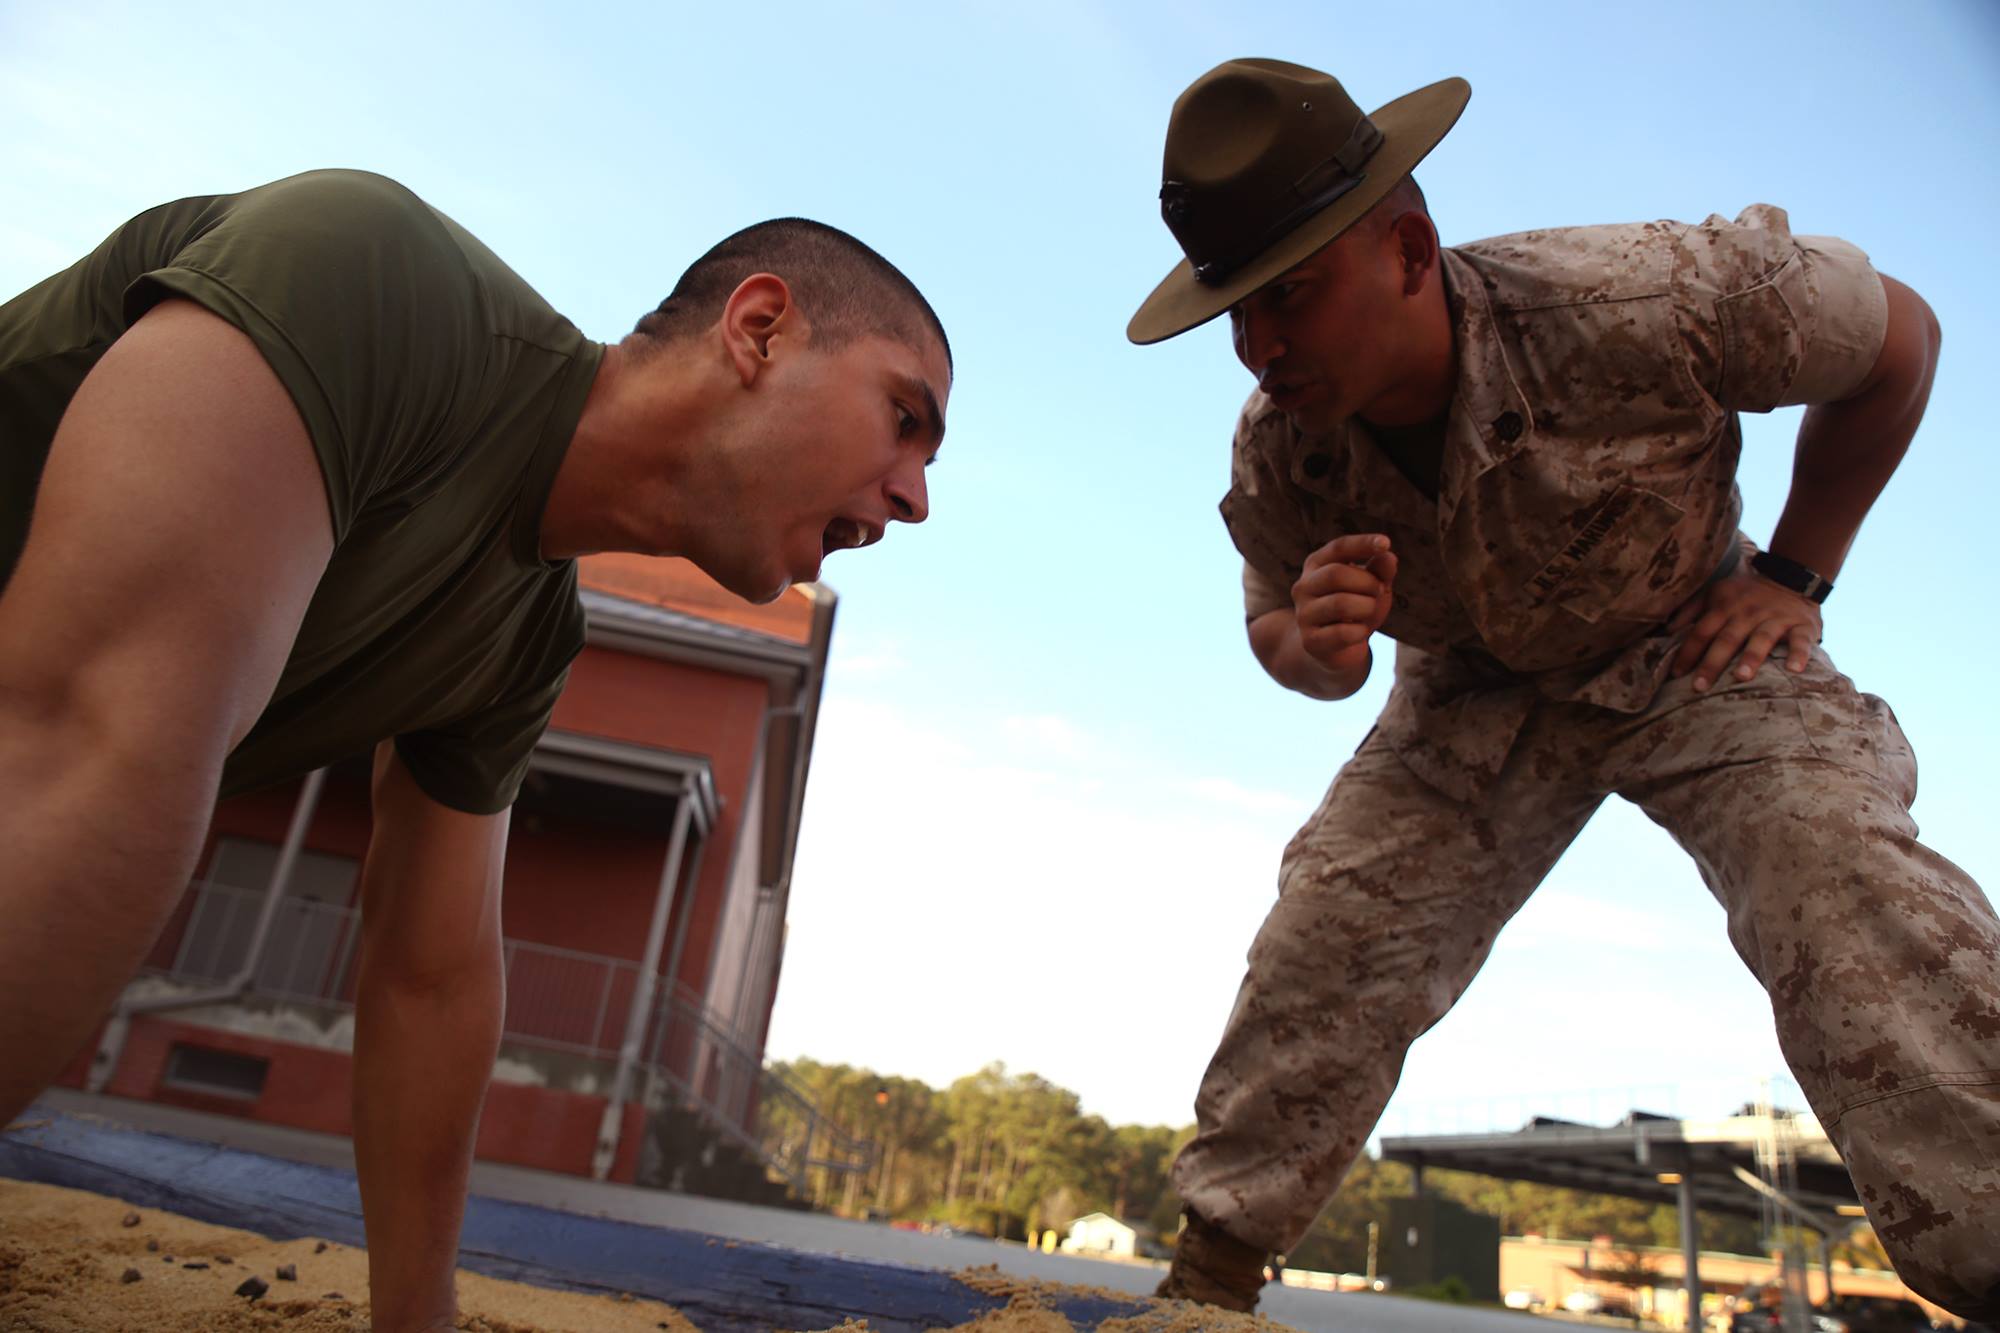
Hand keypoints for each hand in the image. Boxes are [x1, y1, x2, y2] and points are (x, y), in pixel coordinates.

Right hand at [1293, 534, 1396, 671]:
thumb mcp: (1373, 586)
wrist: (1337, 649)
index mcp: (1316, 565)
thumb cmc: (1356, 609)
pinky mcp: (1310, 641)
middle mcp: (1303, 586)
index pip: (1338, 547)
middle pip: (1336, 574)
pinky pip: (1342, 632)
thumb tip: (1388, 557)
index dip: (1362, 543)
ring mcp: (1304, 615)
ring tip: (1369, 612)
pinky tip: (1359, 632)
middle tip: (1379, 592)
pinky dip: (1361, 631)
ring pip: (1340, 604)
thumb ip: (1381, 571)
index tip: (1386, 543)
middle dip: (1368, 583)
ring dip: (1367, 607)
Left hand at [1668, 563, 1821, 690]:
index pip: (1702, 631)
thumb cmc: (1746, 595)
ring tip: (1741, 677)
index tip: (1676, 674)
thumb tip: (1667, 628)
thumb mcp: (1716, 593)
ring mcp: (1776, 619)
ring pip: (1762, 638)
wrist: (1791, 578)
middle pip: (1727, 638)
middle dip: (1712, 662)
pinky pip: (1801, 641)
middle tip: (1699, 686)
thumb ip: (1691, 610)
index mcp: (1725, 607)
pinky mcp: (1802, 625)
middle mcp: (1748, 613)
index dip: (1688, 652)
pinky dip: (1799, 654)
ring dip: (1751, 657)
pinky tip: (1794, 670)